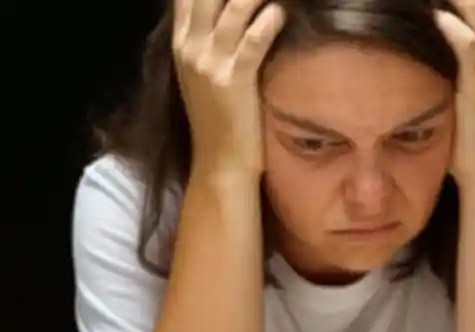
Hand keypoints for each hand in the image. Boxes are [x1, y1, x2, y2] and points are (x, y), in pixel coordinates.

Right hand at [172, 0, 285, 175]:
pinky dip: (267, 23)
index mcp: (181, 43)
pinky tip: (280, 12)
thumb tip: (224, 14)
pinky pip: (251, 43)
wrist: (219, 160)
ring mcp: (209, 63)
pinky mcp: (233, 81)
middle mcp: (190, 47)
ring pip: (231, 11)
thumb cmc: (219, 117)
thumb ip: (208, 40)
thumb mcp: (203, 73)